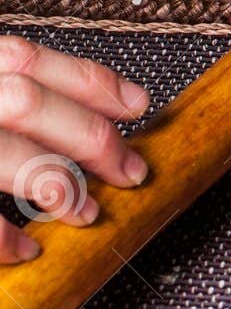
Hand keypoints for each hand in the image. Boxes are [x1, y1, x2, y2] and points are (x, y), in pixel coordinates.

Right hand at [0, 38, 150, 263]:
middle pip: (25, 101)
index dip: (88, 82)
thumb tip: (93, 136)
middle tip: (131, 173)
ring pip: (2, 150)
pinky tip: (28, 249)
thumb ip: (15, 113)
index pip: (25, 59)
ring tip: (86, 213)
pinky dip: (2, 236)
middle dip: (89, 137)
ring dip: (56, 184)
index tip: (139, 106)